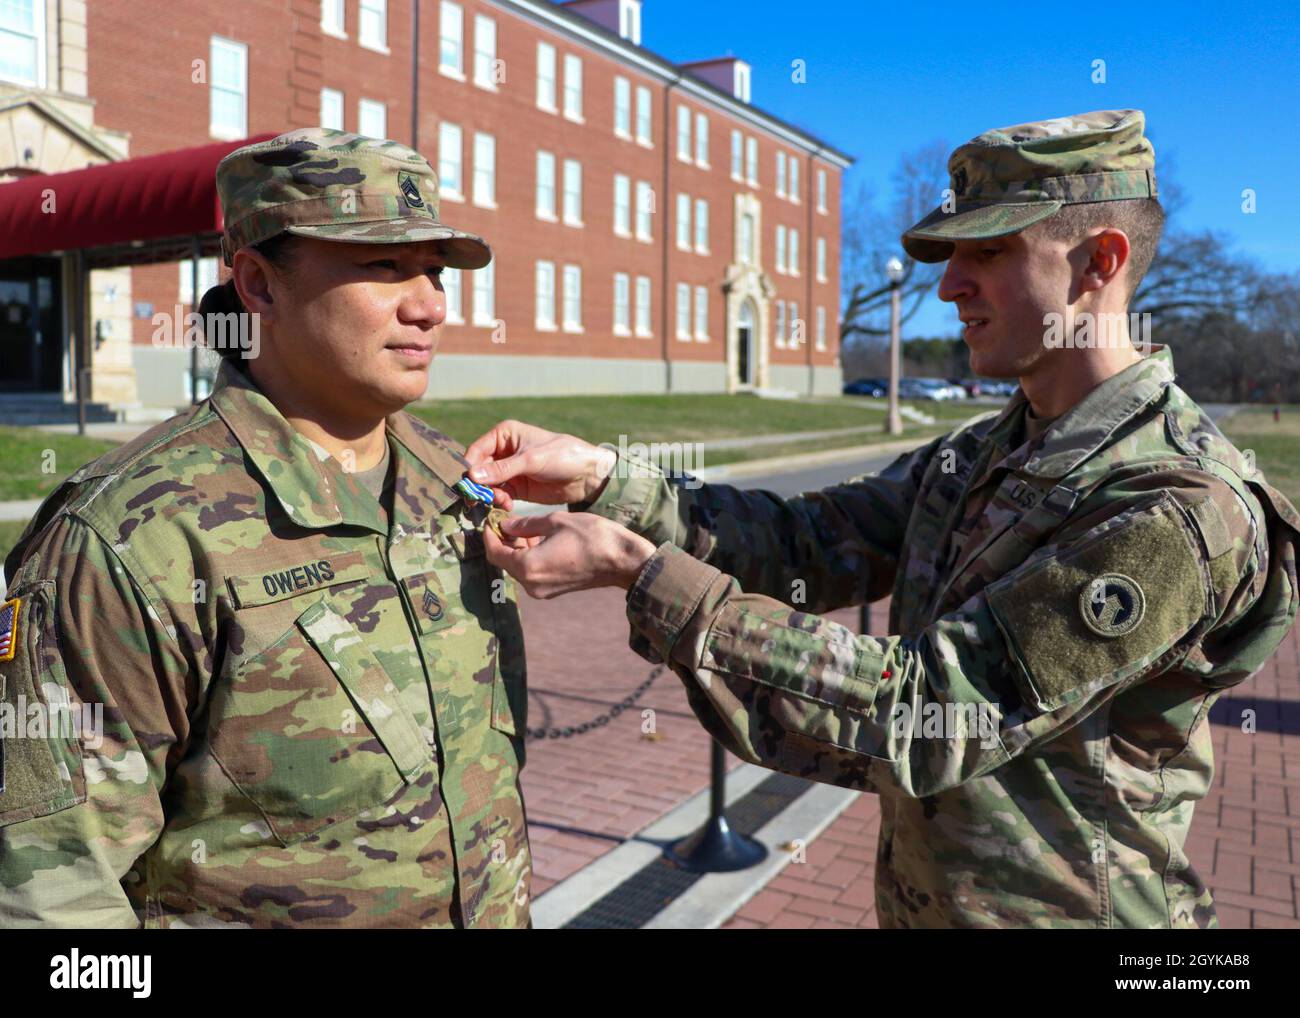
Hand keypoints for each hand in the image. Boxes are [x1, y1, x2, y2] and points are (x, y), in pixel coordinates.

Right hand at [464, 420, 616, 509]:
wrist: (586, 475)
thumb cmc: (562, 456)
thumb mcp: (531, 460)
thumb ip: (502, 469)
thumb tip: (472, 475)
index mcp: (504, 435)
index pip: (476, 451)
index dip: (470, 468)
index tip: (469, 484)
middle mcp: (502, 451)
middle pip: (478, 470)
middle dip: (479, 485)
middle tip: (480, 500)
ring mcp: (508, 471)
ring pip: (486, 485)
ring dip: (489, 496)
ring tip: (501, 502)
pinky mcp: (516, 487)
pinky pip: (498, 496)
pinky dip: (499, 502)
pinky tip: (507, 506)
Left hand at [483, 511, 656, 597]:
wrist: (622, 561)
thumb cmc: (592, 537)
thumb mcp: (555, 521)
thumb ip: (525, 524)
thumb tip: (506, 525)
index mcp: (528, 567)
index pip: (494, 552)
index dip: (488, 535)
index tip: (491, 519)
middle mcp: (531, 584)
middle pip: (504, 561)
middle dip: (502, 541)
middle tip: (506, 520)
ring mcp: (542, 590)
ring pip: (518, 567)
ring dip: (517, 548)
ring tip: (525, 527)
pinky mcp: (553, 590)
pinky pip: (532, 572)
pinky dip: (529, 556)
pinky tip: (539, 539)